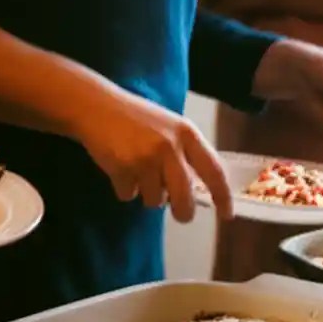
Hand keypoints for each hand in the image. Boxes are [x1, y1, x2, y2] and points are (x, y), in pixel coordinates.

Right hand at [74, 89, 231, 222]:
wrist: (94, 106)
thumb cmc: (137, 119)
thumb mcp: (170, 128)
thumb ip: (187, 153)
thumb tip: (201, 191)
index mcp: (188, 134)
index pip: (214, 171)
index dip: (223, 196)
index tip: (227, 215)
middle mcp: (170, 146)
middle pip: (185, 197)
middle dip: (184, 213)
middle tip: (182, 216)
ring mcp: (145, 158)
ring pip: (155, 200)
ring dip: (148, 195)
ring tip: (138, 173)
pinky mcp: (122, 168)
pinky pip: (129, 195)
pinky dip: (124, 189)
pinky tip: (120, 169)